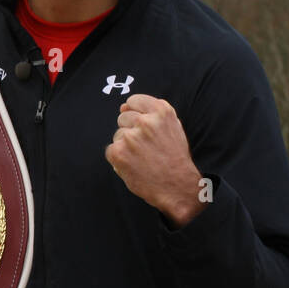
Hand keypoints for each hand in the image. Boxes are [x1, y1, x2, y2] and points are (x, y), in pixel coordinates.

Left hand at [104, 94, 203, 227]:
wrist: (177, 187)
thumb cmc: (175, 158)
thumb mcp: (173, 128)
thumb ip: (151, 113)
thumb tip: (123, 106)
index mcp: (161, 112)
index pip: (134, 101)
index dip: (135, 113)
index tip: (141, 125)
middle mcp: (145, 122)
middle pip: (123, 117)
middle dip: (131, 130)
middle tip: (146, 147)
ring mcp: (130, 137)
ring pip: (118, 135)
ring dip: (125, 145)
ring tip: (143, 157)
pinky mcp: (118, 152)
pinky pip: (111, 150)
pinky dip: (119, 158)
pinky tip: (134, 165)